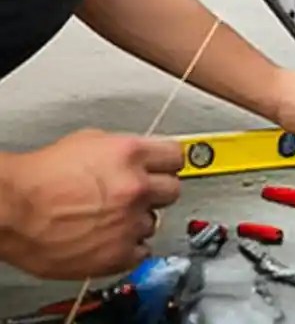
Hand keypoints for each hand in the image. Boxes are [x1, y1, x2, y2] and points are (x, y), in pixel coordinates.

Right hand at [0, 129, 182, 279]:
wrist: (9, 211)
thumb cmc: (37, 179)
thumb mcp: (87, 142)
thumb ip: (123, 150)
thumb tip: (141, 156)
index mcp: (131, 155)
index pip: (176, 157)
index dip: (166, 163)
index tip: (163, 169)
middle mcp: (135, 188)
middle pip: (172, 190)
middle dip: (154, 192)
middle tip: (133, 195)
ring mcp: (129, 222)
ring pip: (154, 222)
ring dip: (136, 220)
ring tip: (107, 218)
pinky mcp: (118, 254)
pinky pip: (142, 251)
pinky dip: (128, 247)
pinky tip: (108, 238)